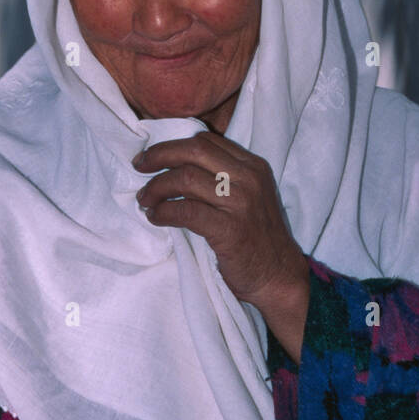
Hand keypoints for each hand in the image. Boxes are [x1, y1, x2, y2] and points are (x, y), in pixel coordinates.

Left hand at [132, 132, 304, 308]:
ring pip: (186, 178)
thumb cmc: (258, 239)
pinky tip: (155, 218)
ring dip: (157, 188)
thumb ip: (223, 178)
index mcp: (253, 166)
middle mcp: (249, 178)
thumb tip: (176, 166)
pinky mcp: (230, 230)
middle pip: (194, 151)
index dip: (173, 146)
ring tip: (144, 200)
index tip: (152, 157)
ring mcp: (241, 203)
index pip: (206, 142)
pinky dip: (164, 212)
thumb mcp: (249, 196)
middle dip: (160, 156)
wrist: (279, 277)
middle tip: (139, 167)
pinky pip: (186, 212)